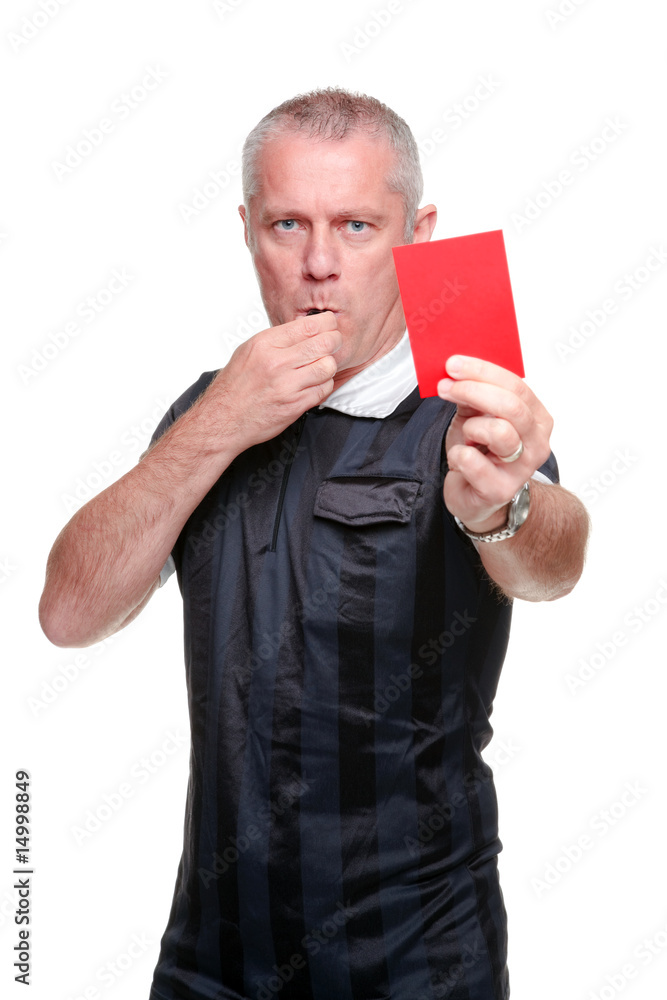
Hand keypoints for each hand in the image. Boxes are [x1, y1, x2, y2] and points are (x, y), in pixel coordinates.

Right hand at [208, 311, 341, 449]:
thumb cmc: (235, 386)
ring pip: (328, 366)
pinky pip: (324, 389)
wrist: (224, 418)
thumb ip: (277, 339)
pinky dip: (324, 385)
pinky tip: (314, 383)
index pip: (309, 325)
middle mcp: (277, 362)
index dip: (327, 323)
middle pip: (324, 343)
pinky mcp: (296, 405)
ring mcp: (288, 385)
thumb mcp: (249, 351)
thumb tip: (304, 329)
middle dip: (334, 341)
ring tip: (320, 366)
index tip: (330, 325)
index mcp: (265, 344)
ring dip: (329, 365)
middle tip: (333, 343)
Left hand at [438, 355, 552, 531]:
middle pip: (512, 406)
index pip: (517, 386)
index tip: (454, 364)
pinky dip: (458, 454)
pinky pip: (473, 461)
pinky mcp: (500, 490)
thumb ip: (472, 396)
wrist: (476, 498)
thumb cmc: (480, 454)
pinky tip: (460, 458)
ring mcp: (521, 469)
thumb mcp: (476, 418)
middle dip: (474, 391)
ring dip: (472, 428)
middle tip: (446, 386)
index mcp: (536, 418)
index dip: (483, 372)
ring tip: (465, 435)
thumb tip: (456, 371)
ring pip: (500, 433)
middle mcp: (537, 443)